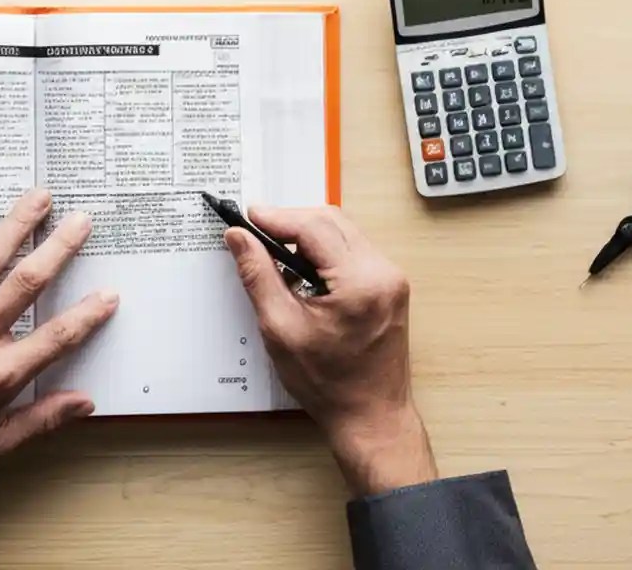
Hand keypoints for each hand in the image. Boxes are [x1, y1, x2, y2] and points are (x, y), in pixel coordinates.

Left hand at [0, 190, 118, 516]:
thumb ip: (42, 420)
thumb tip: (86, 402)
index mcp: (0, 378)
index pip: (58, 338)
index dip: (89, 314)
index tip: (110, 293)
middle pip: (28, 285)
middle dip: (59, 248)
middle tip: (81, 220)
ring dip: (16, 225)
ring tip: (39, 198)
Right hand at [223, 206, 436, 495]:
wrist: (370, 416)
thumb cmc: (329, 384)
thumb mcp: (281, 329)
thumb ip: (259, 276)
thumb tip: (240, 239)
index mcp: (360, 283)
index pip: (314, 228)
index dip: (277, 217)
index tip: (248, 216)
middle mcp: (383, 273)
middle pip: (332, 221)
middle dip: (291, 221)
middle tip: (256, 232)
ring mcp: (391, 278)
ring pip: (344, 232)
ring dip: (308, 234)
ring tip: (275, 251)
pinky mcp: (390, 286)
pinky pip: (354, 250)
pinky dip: (325, 250)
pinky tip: (302, 267)